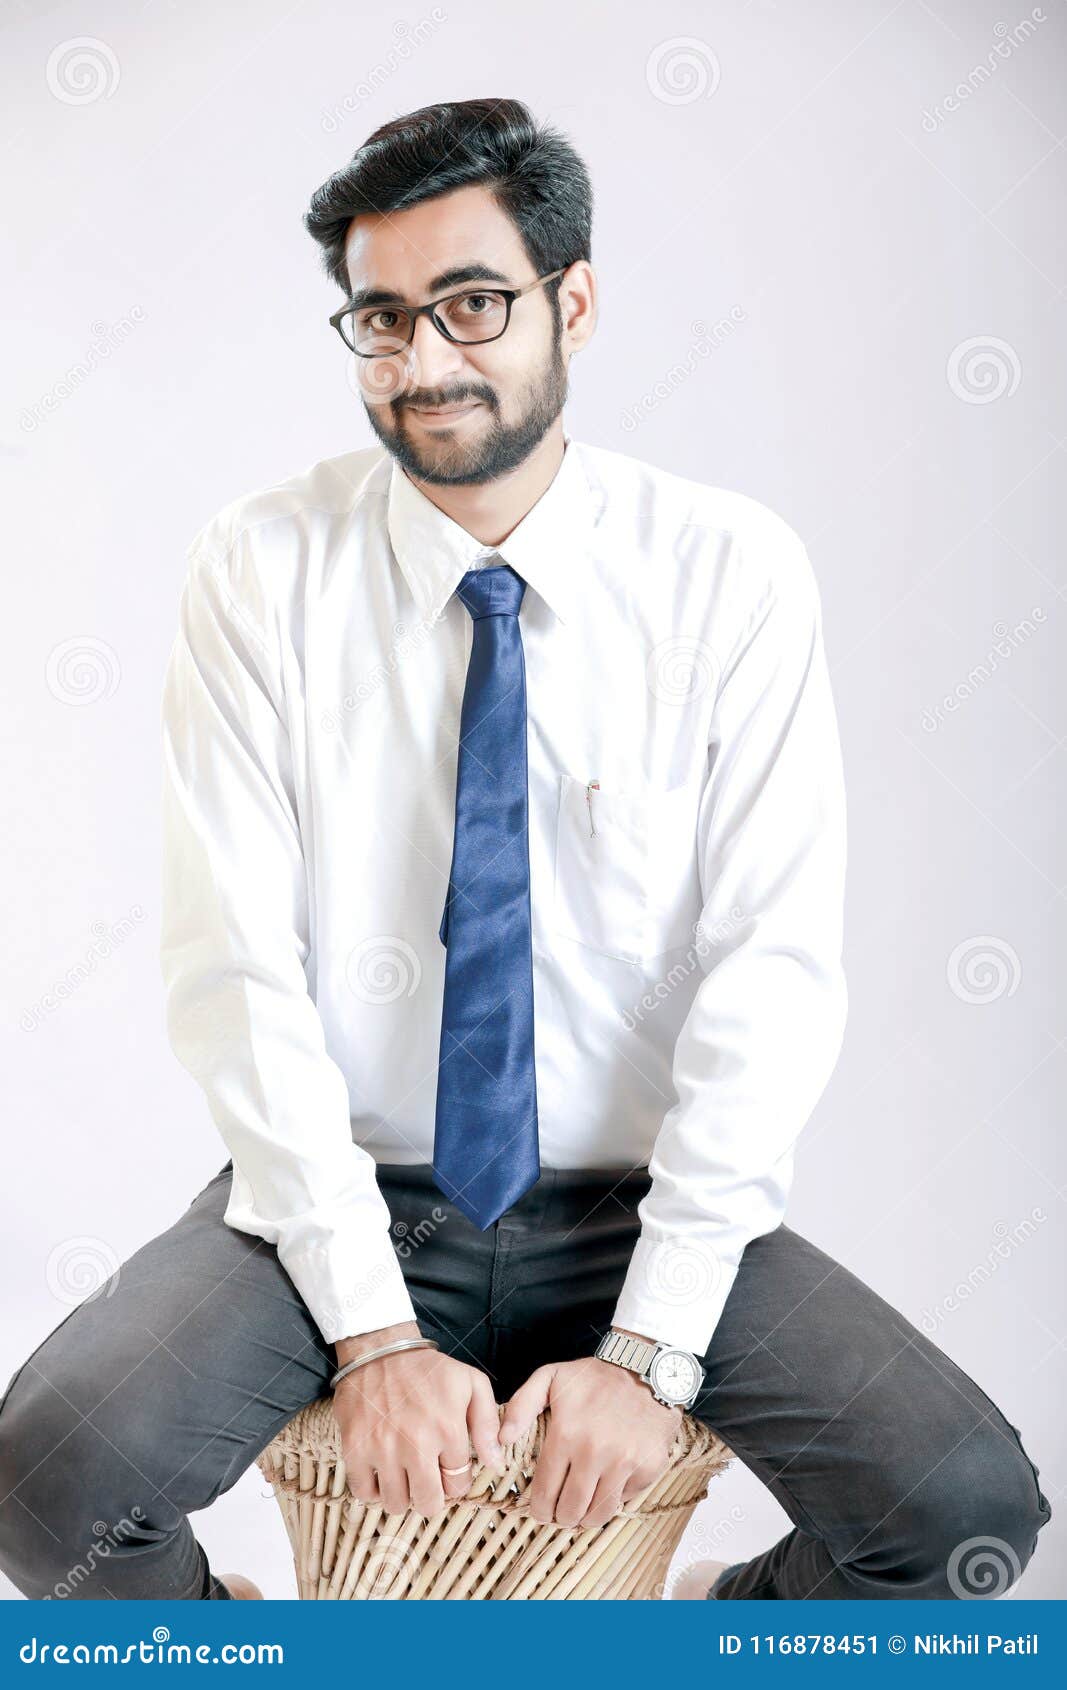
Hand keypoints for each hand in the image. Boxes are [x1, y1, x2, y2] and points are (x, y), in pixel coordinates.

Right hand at [333, 1322, 503, 1517]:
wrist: (379, 1351)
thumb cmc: (428, 1370)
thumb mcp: (470, 1383)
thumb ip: (488, 1423)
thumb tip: (495, 1463)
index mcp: (448, 1429)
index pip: (458, 1484)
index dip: (455, 1481)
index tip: (448, 1470)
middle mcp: (416, 1444)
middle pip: (428, 1503)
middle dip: (431, 1496)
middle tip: (427, 1478)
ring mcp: (383, 1449)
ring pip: (396, 1504)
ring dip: (402, 1495)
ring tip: (404, 1474)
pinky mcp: (355, 1448)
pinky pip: (364, 1493)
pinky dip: (373, 1490)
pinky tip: (382, 1472)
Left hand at [497, 1343, 681, 1529]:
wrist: (647, 1370)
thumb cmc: (595, 1377)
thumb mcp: (551, 1377)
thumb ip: (521, 1406)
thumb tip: (503, 1439)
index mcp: (566, 1433)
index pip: (546, 1491)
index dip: (539, 1509)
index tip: (540, 1512)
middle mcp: (594, 1452)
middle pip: (570, 1509)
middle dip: (560, 1518)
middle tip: (559, 1514)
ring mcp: (624, 1462)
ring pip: (598, 1513)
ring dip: (585, 1519)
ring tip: (580, 1513)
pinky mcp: (648, 1468)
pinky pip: (625, 1500)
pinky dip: (614, 1501)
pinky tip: (606, 1490)